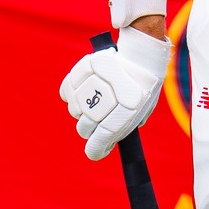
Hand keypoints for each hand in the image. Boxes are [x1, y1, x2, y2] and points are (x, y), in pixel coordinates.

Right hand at [58, 28, 169, 160]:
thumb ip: (123, 128)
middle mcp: (109, 95)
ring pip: (74, 109)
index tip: (94, 152)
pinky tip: (82, 91)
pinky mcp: (84, 66)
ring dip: (81, 111)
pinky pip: (67, 91)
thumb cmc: (142, 88)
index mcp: (128, 108)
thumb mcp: (141, 112)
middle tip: (96, 122)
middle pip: (85, 126)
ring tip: (93, 100)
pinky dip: (71, 95)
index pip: (101, 138)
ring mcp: (94, 79)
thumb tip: (104, 142)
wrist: (141, 56)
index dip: (96, 149)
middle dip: (89, 129)